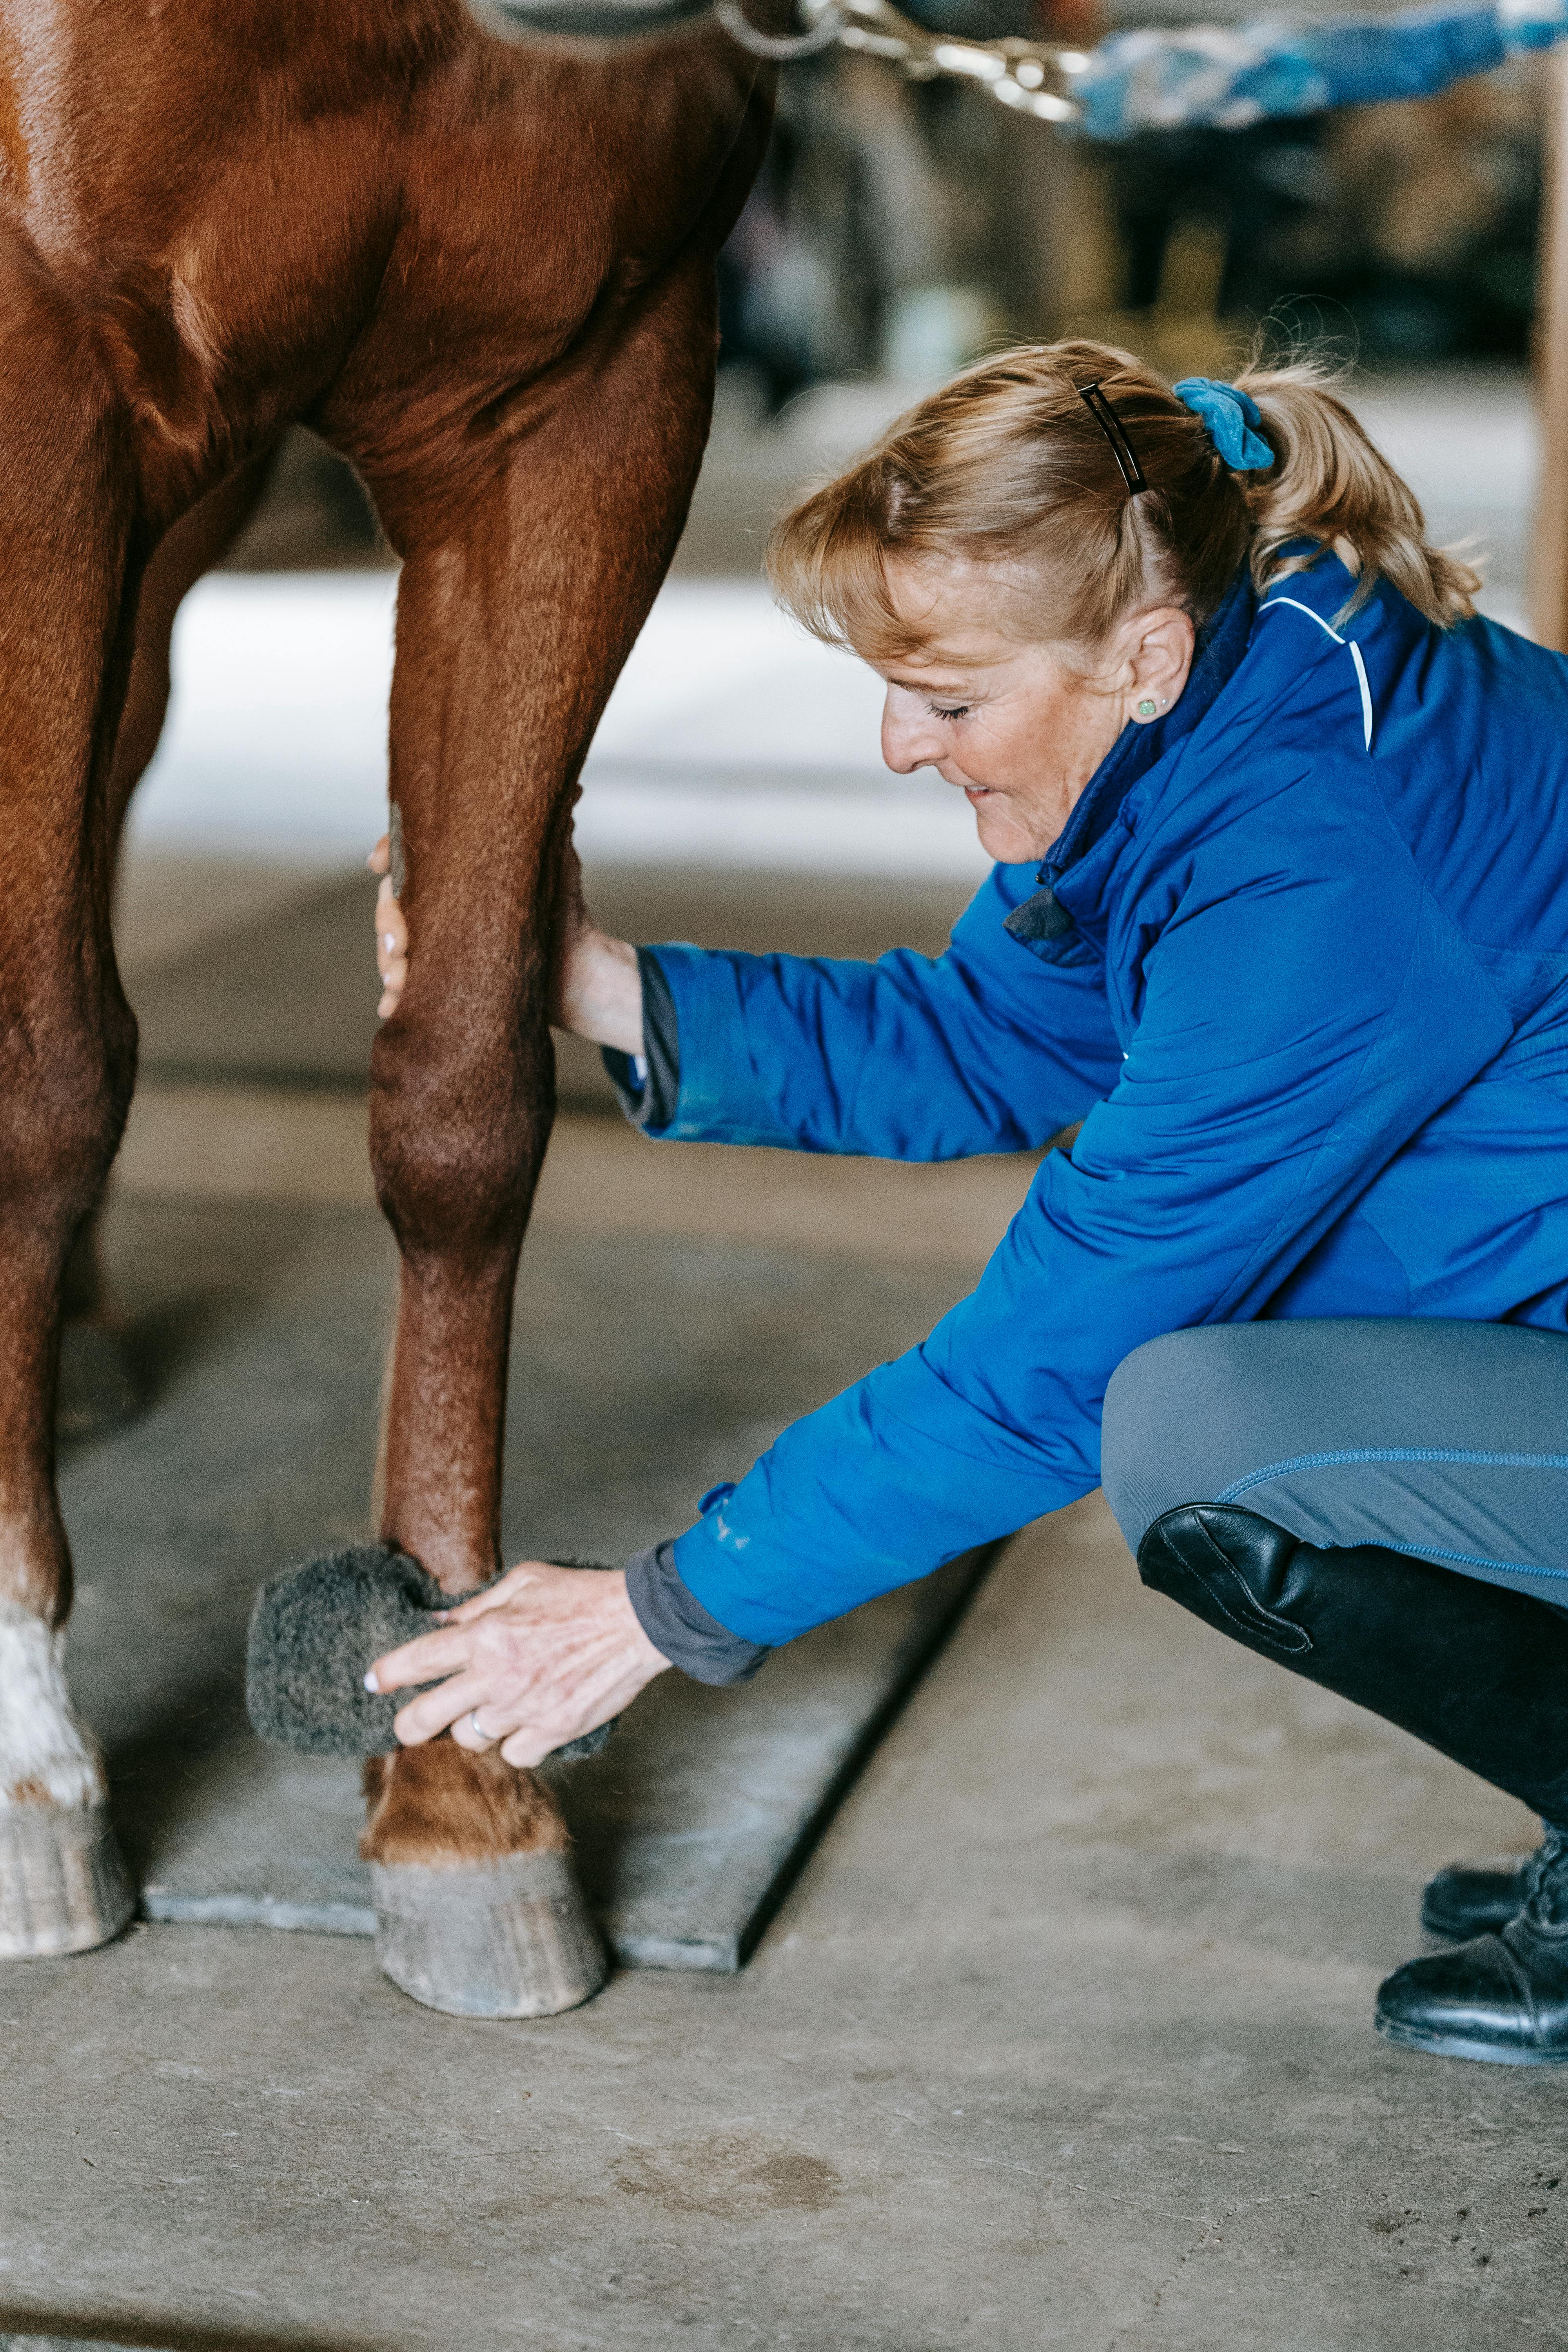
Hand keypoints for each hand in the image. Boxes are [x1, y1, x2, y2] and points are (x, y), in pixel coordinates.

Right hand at [365, 832, 642, 1052]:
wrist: (579, 976)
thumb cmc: (565, 915)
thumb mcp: (557, 868)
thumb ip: (554, 829)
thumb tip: (574, 789)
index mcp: (457, 873)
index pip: (410, 854)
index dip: (388, 852)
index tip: (377, 862)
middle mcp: (439, 907)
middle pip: (392, 904)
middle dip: (387, 924)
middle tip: (400, 945)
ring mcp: (435, 945)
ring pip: (391, 948)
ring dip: (387, 963)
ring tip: (400, 980)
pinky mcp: (439, 982)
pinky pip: (404, 989)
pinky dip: (393, 998)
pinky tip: (392, 1008)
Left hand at [365, 1561, 669, 1766]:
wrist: (639, 1622)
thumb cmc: (580, 1595)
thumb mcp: (523, 1582)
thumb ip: (477, 1607)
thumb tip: (438, 1623)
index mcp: (486, 1634)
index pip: (416, 1660)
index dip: (387, 1674)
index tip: (373, 1682)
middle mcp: (497, 1676)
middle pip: (425, 1718)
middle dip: (408, 1725)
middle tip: (409, 1725)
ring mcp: (525, 1708)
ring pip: (471, 1739)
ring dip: (476, 1725)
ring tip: (496, 1705)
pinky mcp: (554, 1731)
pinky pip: (514, 1754)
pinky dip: (516, 1743)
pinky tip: (528, 1721)